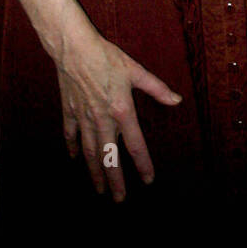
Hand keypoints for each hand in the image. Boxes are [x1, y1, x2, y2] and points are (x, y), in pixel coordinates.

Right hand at [55, 25, 181, 200]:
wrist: (75, 49)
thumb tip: (177, 100)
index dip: (143, 164)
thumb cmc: (107, 57)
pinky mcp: (70, 112)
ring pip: (90, 152)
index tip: (148, 180)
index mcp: (122, 110)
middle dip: (115, 180)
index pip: (135, 144)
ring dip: (95, 172)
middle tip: (119, 199)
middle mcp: (102, 119)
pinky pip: (71, 135)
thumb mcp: (135, 71)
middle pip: (110, 157)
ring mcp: (84, 118)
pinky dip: (73, 147)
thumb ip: (157, 88)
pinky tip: (75, 159)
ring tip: (99, 189)